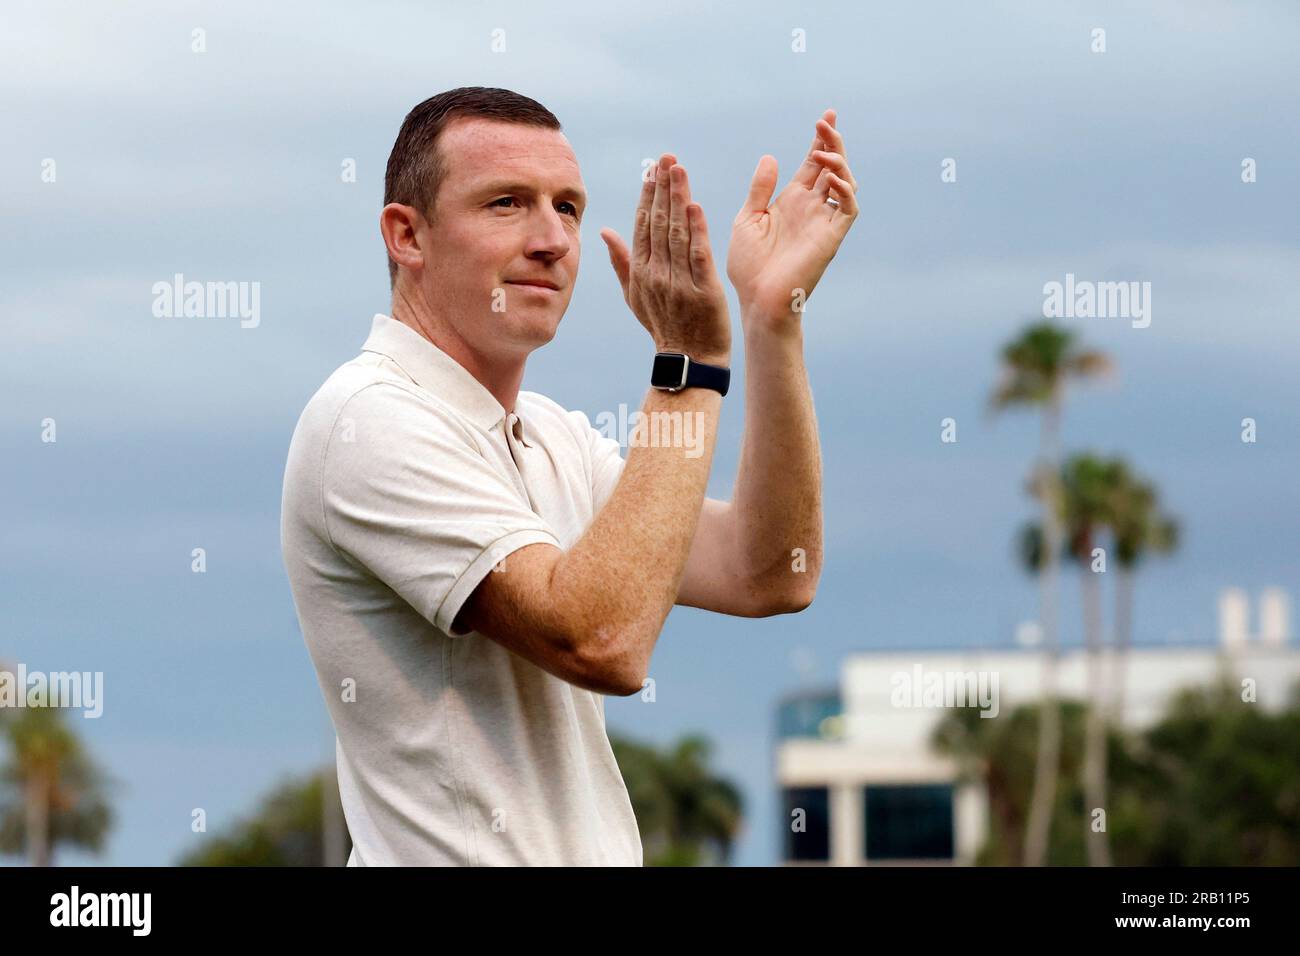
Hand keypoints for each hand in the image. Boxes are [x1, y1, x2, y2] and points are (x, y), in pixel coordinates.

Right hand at [600, 154, 730, 365]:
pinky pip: (698, 256)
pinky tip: (695, 206)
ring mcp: (679, 282)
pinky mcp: (703, 291)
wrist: (689, 360)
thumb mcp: (635, 296)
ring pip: (677, 233)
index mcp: (640, 272)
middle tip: (667, 158)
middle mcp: (656, 273)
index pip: (643, 225)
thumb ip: (620, 262)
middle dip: (662, 187)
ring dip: (678, 198)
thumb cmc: (664, 326)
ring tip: (679, 170)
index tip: (652, 169)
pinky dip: (696, 230)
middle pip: (659, 222)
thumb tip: (605, 231)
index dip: (648, 195)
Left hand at [727, 109, 859, 321]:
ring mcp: (823, 221)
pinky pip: (848, 208)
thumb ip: (760, 189)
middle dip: (831, 142)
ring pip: (845, 182)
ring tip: (824, 149)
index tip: (824, 117)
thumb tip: (771, 157)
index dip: (820, 140)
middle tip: (825, 122)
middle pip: (831, 167)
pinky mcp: (831, 237)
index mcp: (791, 201)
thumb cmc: (749, 266)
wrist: (758, 299)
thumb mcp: (748, 219)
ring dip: (839, 162)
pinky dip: (845, 190)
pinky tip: (833, 178)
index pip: (812, 164)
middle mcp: (811, 207)